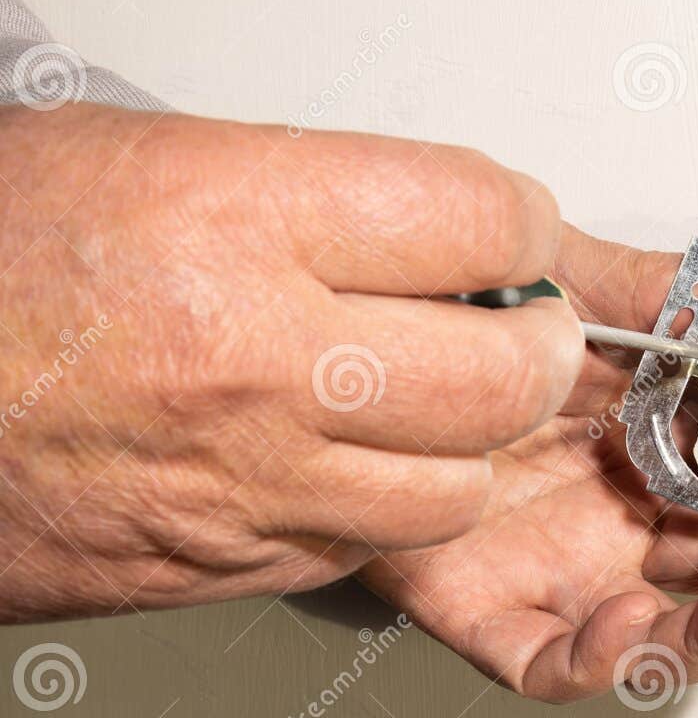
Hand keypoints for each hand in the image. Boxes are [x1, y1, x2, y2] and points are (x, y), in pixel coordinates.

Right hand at [0, 104, 581, 620]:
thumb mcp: (138, 156)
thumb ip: (308, 191)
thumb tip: (440, 228)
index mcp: (235, 219)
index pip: (477, 219)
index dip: (519, 226)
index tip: (514, 236)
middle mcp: (257, 356)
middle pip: (502, 374)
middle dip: (538, 349)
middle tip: (523, 330)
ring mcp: (247, 476)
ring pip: (459, 487)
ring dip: (475, 446)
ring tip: (447, 408)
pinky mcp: (230, 561)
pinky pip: (372, 546)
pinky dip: (392, 508)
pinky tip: (360, 464)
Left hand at [358, 225, 697, 702]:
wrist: (343, 382)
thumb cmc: (458, 345)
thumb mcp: (575, 297)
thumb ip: (671, 293)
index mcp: (655, 452)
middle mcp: (624, 521)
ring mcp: (567, 575)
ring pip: (669, 626)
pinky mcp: (495, 618)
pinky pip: (554, 662)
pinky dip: (598, 660)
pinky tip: (625, 623)